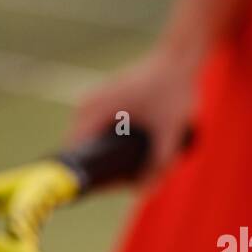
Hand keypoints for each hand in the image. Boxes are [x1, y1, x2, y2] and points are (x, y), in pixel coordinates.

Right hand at [68, 48, 199, 178]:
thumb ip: (160, 163)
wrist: (177, 59)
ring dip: (101, 157)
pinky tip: (122, 153)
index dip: (83, 175)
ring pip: (85, 141)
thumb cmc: (172, 90)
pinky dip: (103, 144)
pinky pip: (92, 130)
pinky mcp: (99, 102)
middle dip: (98, 169)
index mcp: (94, 110)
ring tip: (128, 168)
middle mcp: (86, 106)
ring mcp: (90, 102)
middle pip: (79, 149)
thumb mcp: (169, 131)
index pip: (74, 152)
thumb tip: (144, 192)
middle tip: (124, 182)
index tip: (97, 190)